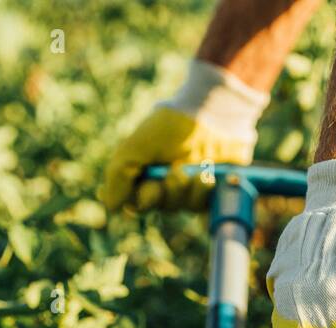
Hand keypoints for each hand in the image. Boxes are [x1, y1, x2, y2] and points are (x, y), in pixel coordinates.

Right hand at [100, 60, 267, 210]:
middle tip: (179, 170)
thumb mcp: (138, 144)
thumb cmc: (172, 125)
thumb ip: (119, 174)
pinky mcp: (219, 191)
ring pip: (189, 206)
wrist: (215, 108)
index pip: (139, 204)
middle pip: (165, 207)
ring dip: (195, 190)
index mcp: (145, 177)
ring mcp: (194, 190)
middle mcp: (169, 187)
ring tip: (204, 171)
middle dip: (172, 190)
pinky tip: (223, 191)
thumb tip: (111, 207)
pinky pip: (215, 212)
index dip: (146, 199)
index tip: (154, 185)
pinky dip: (219, 207)